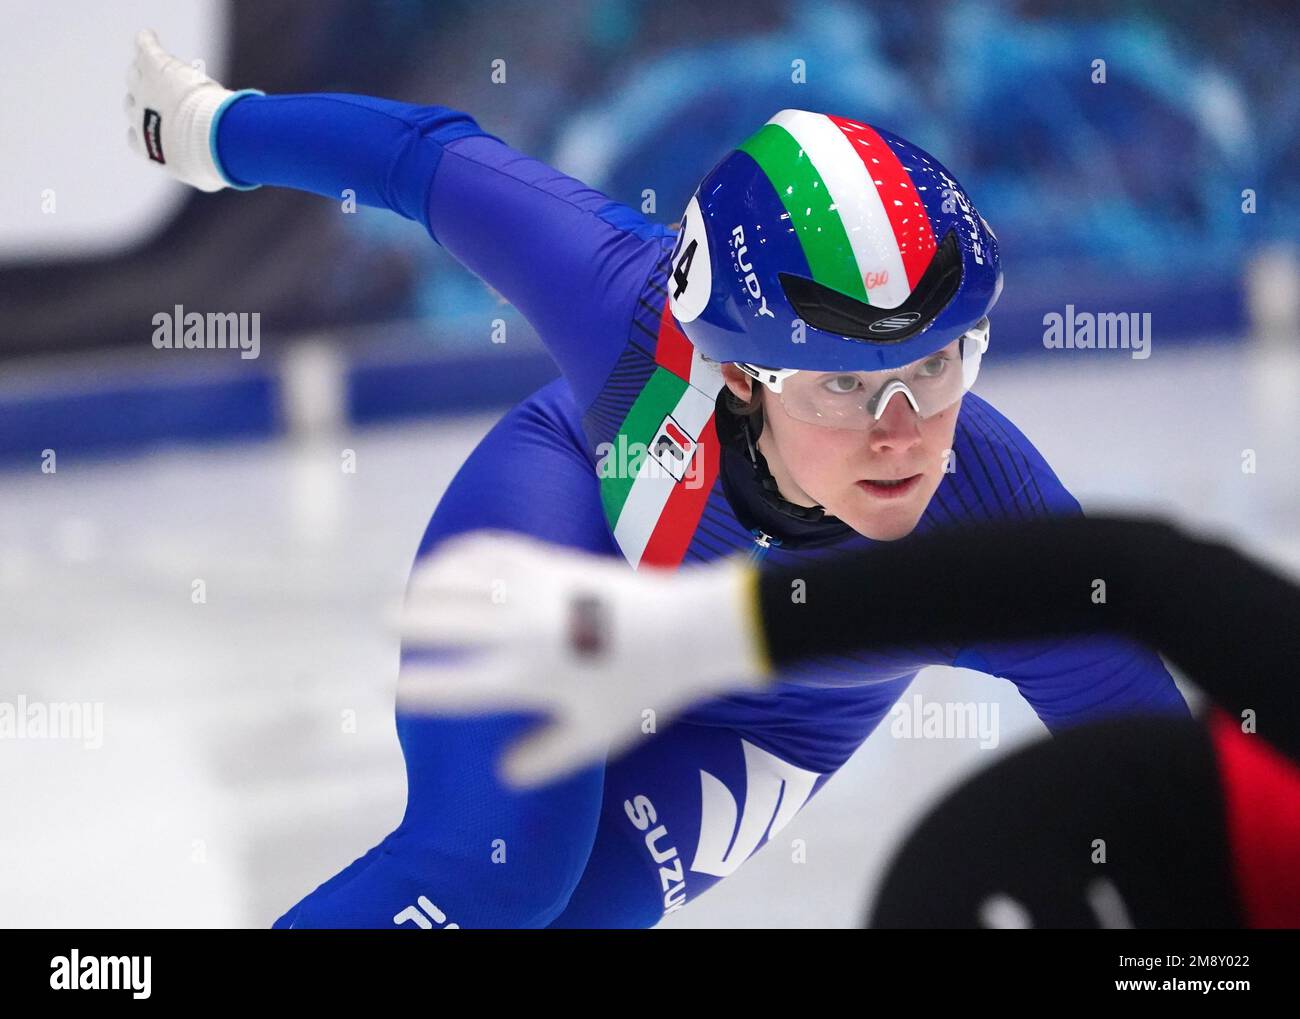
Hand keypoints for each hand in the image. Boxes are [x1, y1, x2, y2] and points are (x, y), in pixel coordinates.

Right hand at [124, 29, 253, 190]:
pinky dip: (146, 42)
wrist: (206, 137)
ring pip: (135, 75)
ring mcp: (145, 89)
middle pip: (131, 102)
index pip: (135, 136)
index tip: (160, 127)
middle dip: (144, 100)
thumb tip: (215, 178)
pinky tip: (149, 37)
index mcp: (145, 146)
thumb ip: (203, 173)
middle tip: (162, 95)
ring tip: (151, 64)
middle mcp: (137, 116)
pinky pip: (145, 48)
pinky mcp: (154, 66)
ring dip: (143, 72)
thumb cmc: (209, 161)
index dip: (145, 129)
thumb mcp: (204, 175)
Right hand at [394, 531, 770, 786]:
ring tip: (409, 591)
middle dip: (407, 619)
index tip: (387, 688)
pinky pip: (492, 550)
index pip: (457, 685)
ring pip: (463, 576)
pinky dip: (462, 553)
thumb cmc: (642, 689)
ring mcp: (536, 589)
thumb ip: (546, 757)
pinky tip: (449, 561)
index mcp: (530, 678)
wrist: (686, 629)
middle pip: (447, 620)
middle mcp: (524, 630)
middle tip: (379, 620)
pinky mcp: (550, 561)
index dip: (418, 688)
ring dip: (430, 580)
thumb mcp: (595, 736)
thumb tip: (502, 772)